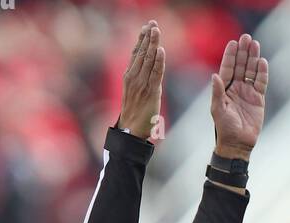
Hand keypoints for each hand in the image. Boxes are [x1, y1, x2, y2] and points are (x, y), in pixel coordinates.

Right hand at [118, 20, 164, 140]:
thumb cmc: (133, 113)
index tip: (146, 27)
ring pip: (148, 60)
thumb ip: (138, 79)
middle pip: (142, 53)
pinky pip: (156, 74)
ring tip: (156, 30)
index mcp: (128, 76)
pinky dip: (158, 62)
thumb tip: (146, 70)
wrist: (130, 131)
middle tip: (153, 24)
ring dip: (153, 44)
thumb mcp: (132, 92)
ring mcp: (142, 85)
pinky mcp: (151, 92)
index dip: (141, 39)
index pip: (135, 53)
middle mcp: (134, 78)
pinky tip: (160, 50)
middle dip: (148, 37)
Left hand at [210, 34, 267, 157]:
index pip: (228, 68)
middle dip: (243, 52)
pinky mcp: (258, 99)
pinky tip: (262, 62)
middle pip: (241, 66)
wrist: (238, 144)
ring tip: (255, 44)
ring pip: (251, 71)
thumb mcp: (218, 110)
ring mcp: (248, 93)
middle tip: (246, 38)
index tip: (233, 43)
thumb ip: (217, 93)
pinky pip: (261, 83)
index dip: (230, 56)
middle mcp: (236, 88)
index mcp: (225, 89)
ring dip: (253, 58)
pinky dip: (262, 73)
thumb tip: (215, 76)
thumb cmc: (225, 129)